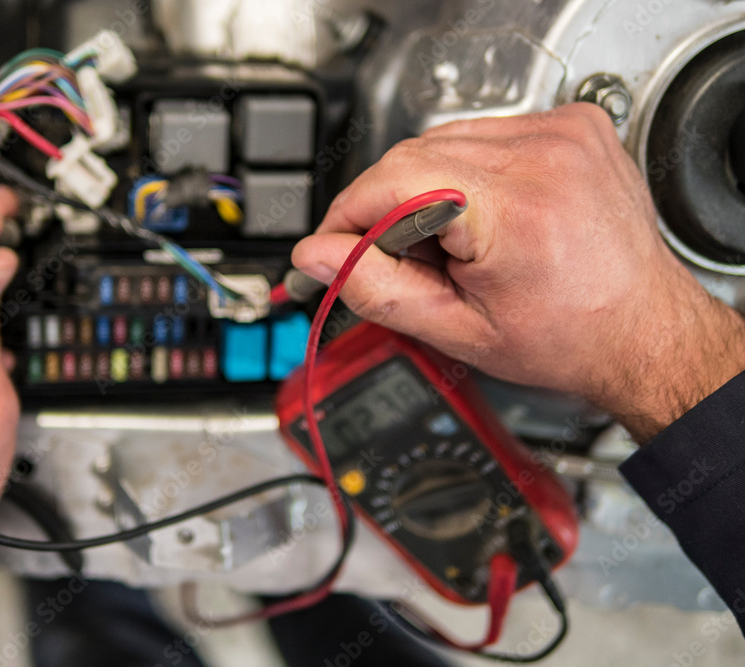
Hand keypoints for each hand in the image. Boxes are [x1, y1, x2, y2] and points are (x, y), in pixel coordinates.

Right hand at [292, 103, 744, 441]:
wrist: (642, 329)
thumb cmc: (571, 338)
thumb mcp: (457, 331)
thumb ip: (376, 289)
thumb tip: (317, 256)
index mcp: (516, 209)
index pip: (393, 180)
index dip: (350, 215)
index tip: (334, 245)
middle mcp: (544, 155)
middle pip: (413, 156)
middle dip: (387, 208)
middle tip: (402, 260)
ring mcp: (563, 132)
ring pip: (442, 141)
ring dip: (425, 189)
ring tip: (455, 245)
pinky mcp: (571, 125)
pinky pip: (482, 134)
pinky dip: (463, 173)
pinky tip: (483, 217)